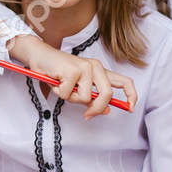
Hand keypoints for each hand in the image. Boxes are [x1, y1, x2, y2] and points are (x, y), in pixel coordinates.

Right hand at [8, 36, 135, 117]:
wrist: (40, 56)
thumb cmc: (58, 72)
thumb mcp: (78, 87)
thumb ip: (93, 98)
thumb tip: (107, 111)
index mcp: (100, 71)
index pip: (124, 81)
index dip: (131, 96)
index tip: (130, 108)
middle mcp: (95, 67)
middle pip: (107, 95)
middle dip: (97, 109)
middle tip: (87, 115)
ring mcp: (84, 67)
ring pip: (84, 98)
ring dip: (70, 98)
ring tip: (63, 87)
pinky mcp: (72, 70)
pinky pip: (68, 94)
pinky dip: (59, 93)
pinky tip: (56, 82)